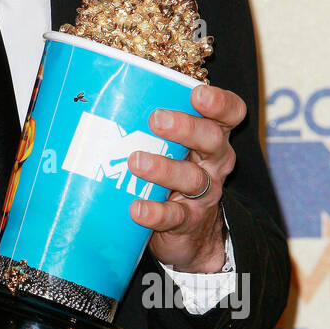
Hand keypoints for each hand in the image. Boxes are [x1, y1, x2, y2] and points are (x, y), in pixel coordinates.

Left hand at [128, 84, 245, 272]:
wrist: (191, 234)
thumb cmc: (172, 174)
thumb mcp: (172, 146)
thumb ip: (150, 123)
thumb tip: (99, 96)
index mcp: (211, 136)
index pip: (230, 112)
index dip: (219, 102)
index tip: (197, 94)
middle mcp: (214, 162)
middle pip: (211, 139)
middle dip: (185, 127)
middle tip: (156, 119)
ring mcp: (204, 193)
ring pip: (192, 178)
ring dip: (164, 169)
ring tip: (136, 162)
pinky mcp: (189, 221)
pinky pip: (175, 216)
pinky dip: (156, 212)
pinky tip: (137, 209)